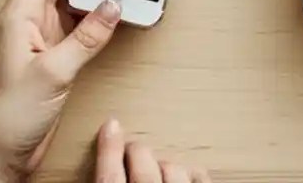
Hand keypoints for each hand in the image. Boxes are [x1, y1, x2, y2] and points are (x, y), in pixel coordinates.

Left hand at [0, 0, 122, 182]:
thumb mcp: (52, 72)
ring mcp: (41, 39)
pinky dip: (96, 13)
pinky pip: (78, 24)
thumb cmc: (4, 117)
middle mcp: (27, 21)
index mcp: (18, 15)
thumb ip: (87, 38)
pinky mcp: (53, 58)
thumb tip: (112, 5)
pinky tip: (111, 8)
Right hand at [92, 119, 211, 182]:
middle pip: (143, 163)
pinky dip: (194, 173)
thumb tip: (100, 165)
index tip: (111, 126)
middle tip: (134, 148)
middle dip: (138, 151)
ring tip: (159, 167)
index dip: (109, 148)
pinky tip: (188, 173)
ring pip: (173, 168)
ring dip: (165, 165)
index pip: (110, 175)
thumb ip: (107, 179)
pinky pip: (202, 179)